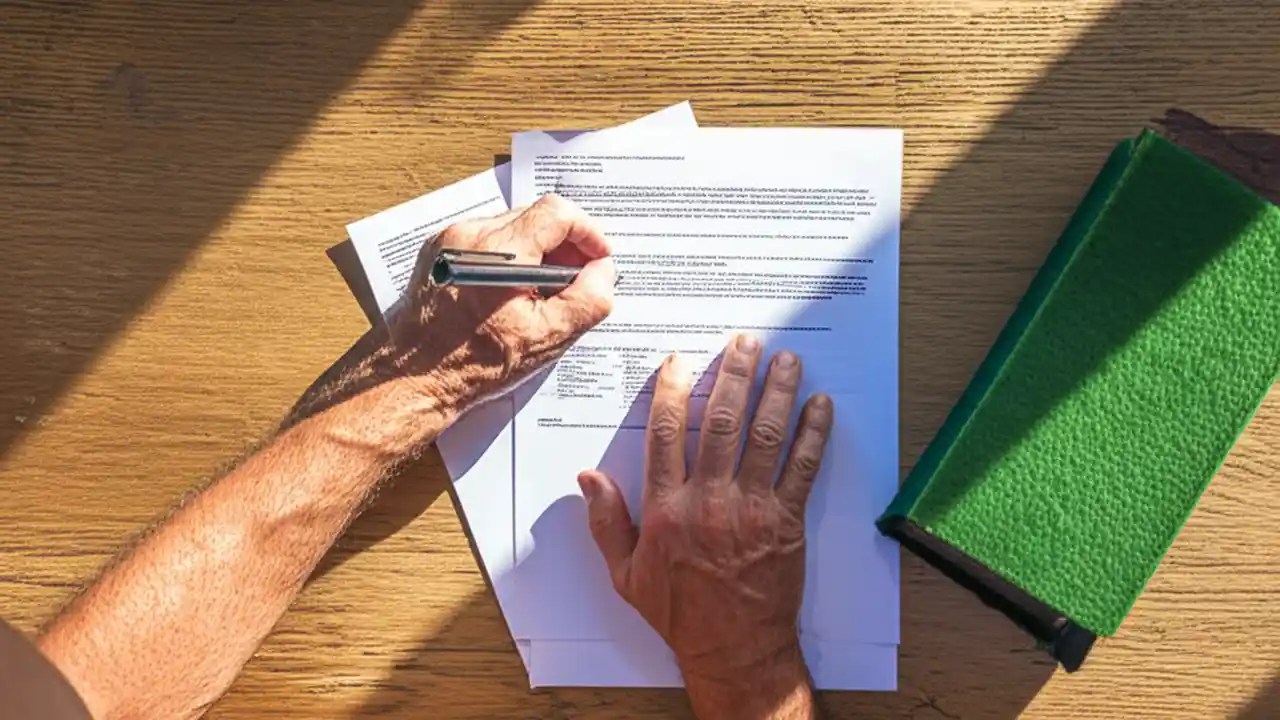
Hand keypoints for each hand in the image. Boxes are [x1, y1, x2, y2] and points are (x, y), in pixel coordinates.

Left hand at [387, 194, 615, 413]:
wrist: (413, 379)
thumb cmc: (471, 365)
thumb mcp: (545, 339)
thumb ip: (587, 300)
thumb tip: (604, 272)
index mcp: (498, 251)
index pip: (557, 213)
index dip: (588, 233)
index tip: (598, 259)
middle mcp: (469, 235)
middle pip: (535, 217)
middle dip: (564, 245)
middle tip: (576, 281)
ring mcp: (449, 241)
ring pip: (512, 229)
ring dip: (537, 253)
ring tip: (544, 294)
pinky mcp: (438, 254)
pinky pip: (486, 242)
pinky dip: (509, 260)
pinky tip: (513, 295)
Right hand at [578, 334, 832, 719]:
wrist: (734, 648)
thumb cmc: (680, 613)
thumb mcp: (625, 574)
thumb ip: (606, 522)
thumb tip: (589, 477)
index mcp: (666, 508)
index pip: (666, 433)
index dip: (671, 390)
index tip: (679, 361)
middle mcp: (708, 499)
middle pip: (720, 421)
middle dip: (733, 375)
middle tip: (744, 343)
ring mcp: (751, 508)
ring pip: (764, 435)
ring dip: (776, 392)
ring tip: (785, 359)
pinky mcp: (787, 520)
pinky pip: (803, 468)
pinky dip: (813, 433)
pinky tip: (820, 406)